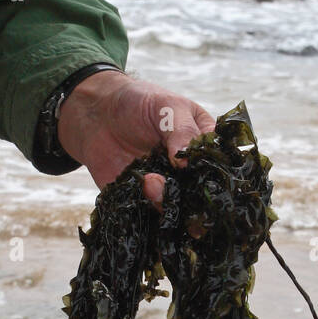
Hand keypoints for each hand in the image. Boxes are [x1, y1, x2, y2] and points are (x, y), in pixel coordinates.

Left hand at [57, 70, 215, 204]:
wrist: (97, 113)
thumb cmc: (138, 102)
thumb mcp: (167, 106)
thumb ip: (182, 130)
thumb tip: (187, 162)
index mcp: (204, 147)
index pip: (220, 167)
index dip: (215, 176)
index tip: (200, 174)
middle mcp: (189, 172)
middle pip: (201, 195)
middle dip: (190, 197)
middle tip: (168, 182)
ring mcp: (168, 188)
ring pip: (177, 208)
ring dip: (165, 201)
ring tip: (148, 182)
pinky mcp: (144, 201)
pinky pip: (151, 215)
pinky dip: (146, 210)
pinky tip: (139, 192)